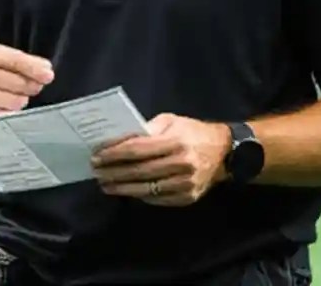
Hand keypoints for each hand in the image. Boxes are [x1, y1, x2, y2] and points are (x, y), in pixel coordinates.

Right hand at [0, 43, 54, 117]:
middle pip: (17, 83)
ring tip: (17, 97)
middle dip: (31, 86)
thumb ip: (29, 62)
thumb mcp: (7, 59)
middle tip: (34, 87)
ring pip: (15, 101)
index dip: (33, 68)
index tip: (49, 76)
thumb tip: (46, 71)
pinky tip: (8, 108)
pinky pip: (6, 117)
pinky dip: (12, 114)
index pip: (14, 60)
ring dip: (22, 100)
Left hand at [91, 113, 231, 206]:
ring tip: (106, 185)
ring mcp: (185, 184)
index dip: (114, 153)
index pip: (137, 149)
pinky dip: (140, 196)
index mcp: (175, 142)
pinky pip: (158, 199)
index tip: (97, 155)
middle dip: (113, 172)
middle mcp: (180, 164)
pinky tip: (128, 191)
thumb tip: (121, 140)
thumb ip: (148, 129)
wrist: (224, 152)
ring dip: (122, 188)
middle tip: (96, 172)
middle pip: (139, 171)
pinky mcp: (187, 197)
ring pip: (146, 189)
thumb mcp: (172, 121)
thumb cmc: (193, 132)